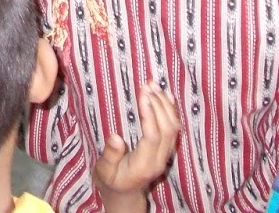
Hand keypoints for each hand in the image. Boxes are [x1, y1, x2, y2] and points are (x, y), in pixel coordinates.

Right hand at [92, 82, 181, 212]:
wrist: (125, 194)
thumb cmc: (111, 181)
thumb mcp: (103, 172)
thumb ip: (110, 156)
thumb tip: (116, 137)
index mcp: (144, 165)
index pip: (153, 137)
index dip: (150, 114)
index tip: (143, 94)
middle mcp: (159, 160)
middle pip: (167, 130)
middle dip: (159, 104)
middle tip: (147, 84)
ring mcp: (165, 155)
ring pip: (173, 128)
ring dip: (166, 104)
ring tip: (154, 85)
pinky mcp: (166, 150)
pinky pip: (174, 129)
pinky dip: (171, 110)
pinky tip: (167, 95)